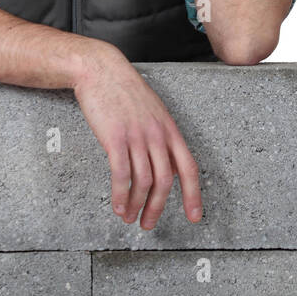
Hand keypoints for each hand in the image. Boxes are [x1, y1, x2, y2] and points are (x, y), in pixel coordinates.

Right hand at [71, 45, 202, 227]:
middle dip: (158, 208)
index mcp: (170, 130)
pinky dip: (120, 195)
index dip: (193, 195)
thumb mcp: (153, 112)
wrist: (102, 71)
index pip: (189, 168)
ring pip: (143, 181)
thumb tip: (165, 165)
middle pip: (165, 181)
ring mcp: (137, 136)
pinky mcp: (115, 138)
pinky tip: (118, 206)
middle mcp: (157, 135)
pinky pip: (122, 174)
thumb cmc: (126, 92)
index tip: (194, 216)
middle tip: (149, 224)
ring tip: (130, 218)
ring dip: (137, 205)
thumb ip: (161, 138)